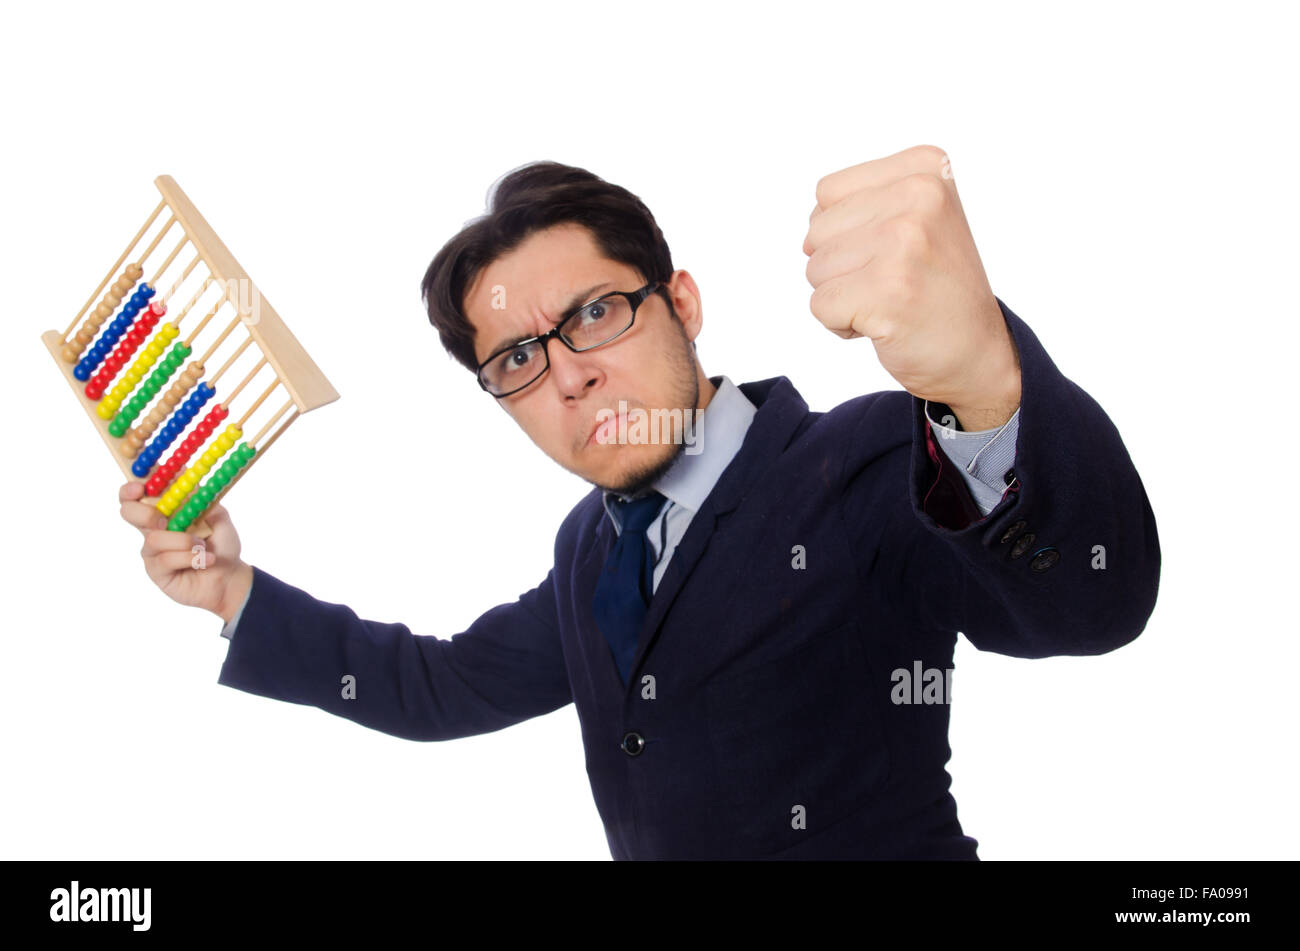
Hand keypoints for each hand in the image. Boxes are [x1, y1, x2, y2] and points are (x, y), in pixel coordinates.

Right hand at [118, 481, 251, 622]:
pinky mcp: (156, 571)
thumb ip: (206, 501)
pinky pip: (166, 559)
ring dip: (184, 541)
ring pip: (154, 538)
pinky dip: (190, 557)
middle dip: (145, 513)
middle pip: (128, 512)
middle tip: (165, 520)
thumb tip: (193, 485)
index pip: (137, 494)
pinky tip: (206, 560)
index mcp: (165, 510)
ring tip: (203, 546)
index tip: (140, 487)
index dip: (130, 488)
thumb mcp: (220, 518)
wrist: (230, 576)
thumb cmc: (222, 545)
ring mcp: (153, 550)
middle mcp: (153, 528)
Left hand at [803, 144, 1019, 429]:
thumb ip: (865, 203)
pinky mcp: (889, 291)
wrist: (978, 352)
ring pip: (815, 268)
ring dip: (842, 296)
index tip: (889, 251)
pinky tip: (884, 324)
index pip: (828, 192)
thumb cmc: (936, 286)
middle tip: (890, 282)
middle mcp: (920, 196)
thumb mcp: (919, 217)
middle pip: (817, 230)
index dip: (843, 231)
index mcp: (926, 168)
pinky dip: (841, 324)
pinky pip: (821, 305)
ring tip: (889, 301)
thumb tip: (809, 236)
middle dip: (839, 266)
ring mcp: (905, 242)